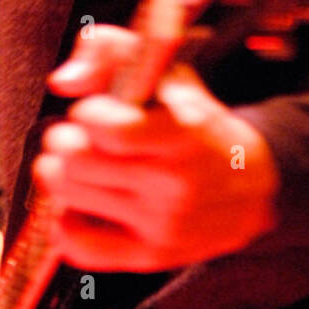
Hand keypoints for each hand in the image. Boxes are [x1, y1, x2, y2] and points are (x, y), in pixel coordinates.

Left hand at [33, 27, 279, 270]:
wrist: (250, 185)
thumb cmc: (195, 121)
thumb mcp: (166, 71)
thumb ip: (110, 51)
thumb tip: (63, 81)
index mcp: (184, 131)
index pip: (112, 129)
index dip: (88, 113)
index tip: (94, 110)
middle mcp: (175, 183)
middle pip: (78, 163)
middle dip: (63, 141)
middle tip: (72, 136)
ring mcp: (162, 225)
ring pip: (70, 198)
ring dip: (58, 175)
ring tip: (74, 164)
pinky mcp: (150, 257)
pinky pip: (82, 249)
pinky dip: (65, 224)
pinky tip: (78, 204)